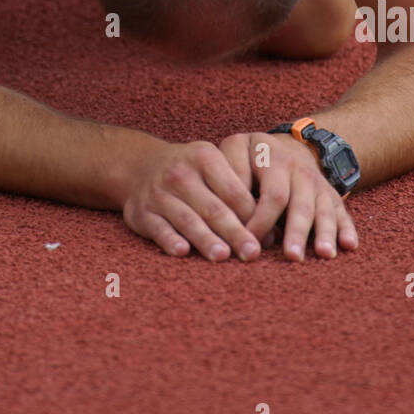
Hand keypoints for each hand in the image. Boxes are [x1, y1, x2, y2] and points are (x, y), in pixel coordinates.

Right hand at [122, 139, 261, 260]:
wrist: (141, 167)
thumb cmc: (192, 173)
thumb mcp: (213, 167)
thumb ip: (238, 194)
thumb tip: (271, 234)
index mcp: (204, 157)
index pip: (234, 190)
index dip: (252, 216)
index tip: (266, 238)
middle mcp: (180, 173)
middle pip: (213, 208)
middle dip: (234, 232)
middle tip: (252, 253)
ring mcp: (159, 193)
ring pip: (187, 219)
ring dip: (206, 239)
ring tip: (223, 256)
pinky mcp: (142, 212)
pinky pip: (158, 228)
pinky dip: (170, 239)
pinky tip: (183, 252)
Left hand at [219, 131, 357, 260]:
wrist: (279, 148)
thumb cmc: (244, 165)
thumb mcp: (230, 161)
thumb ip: (226, 189)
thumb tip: (231, 230)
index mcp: (259, 150)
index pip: (258, 186)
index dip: (255, 217)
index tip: (248, 241)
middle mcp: (288, 161)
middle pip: (291, 199)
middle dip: (291, 229)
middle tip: (290, 256)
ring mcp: (312, 178)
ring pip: (318, 207)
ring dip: (322, 232)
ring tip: (323, 254)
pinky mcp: (330, 193)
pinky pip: (341, 211)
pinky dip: (345, 228)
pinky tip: (349, 245)